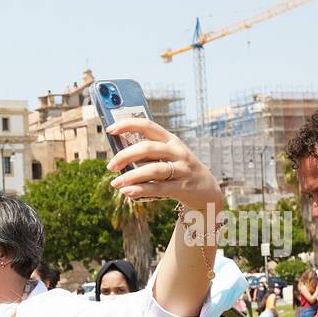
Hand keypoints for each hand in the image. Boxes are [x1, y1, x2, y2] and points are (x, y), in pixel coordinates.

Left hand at [107, 117, 223, 210]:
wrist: (207, 191)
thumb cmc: (179, 172)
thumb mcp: (167, 158)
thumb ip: (147, 155)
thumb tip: (118, 157)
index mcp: (171, 140)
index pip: (148, 126)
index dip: (129, 124)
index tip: (110, 128)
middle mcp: (178, 151)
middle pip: (148, 148)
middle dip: (125, 155)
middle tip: (110, 166)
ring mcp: (182, 169)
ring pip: (154, 169)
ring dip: (131, 176)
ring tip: (116, 183)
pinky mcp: (183, 187)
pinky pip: (159, 188)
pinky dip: (141, 190)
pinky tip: (127, 192)